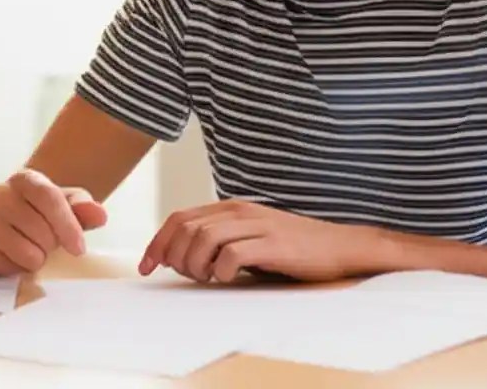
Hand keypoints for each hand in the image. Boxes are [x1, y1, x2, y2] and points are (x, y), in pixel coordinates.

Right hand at [0, 169, 107, 274]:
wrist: (10, 220)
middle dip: (52, 243)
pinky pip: (10, 269)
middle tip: (46, 240)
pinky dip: (18, 268)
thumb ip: (85, 208)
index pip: (48, 198)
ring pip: (27, 253)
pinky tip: (13, 255)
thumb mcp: (67, 205)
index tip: (79, 249)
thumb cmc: (42, 212)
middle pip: (41, 231)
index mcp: (23, 180)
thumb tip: (99, 214)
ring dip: (37, 257)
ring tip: (29, 246)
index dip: (67, 225)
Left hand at [140, 200, 383, 282]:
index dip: (157, 242)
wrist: (340, 247)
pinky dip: (220, 270)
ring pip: (203, 238)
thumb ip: (218, 241)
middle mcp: (240, 211)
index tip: (146, 267)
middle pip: (185, 228)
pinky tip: (227, 279)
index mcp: (230, 208)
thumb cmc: (291, 248)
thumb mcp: (249, 238)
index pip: (179, 218)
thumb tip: (178, 258)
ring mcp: (257, 225)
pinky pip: (232, 254)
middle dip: (173, 256)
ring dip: (195, 264)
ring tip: (206, 278)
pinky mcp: (273, 243)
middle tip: (186, 276)